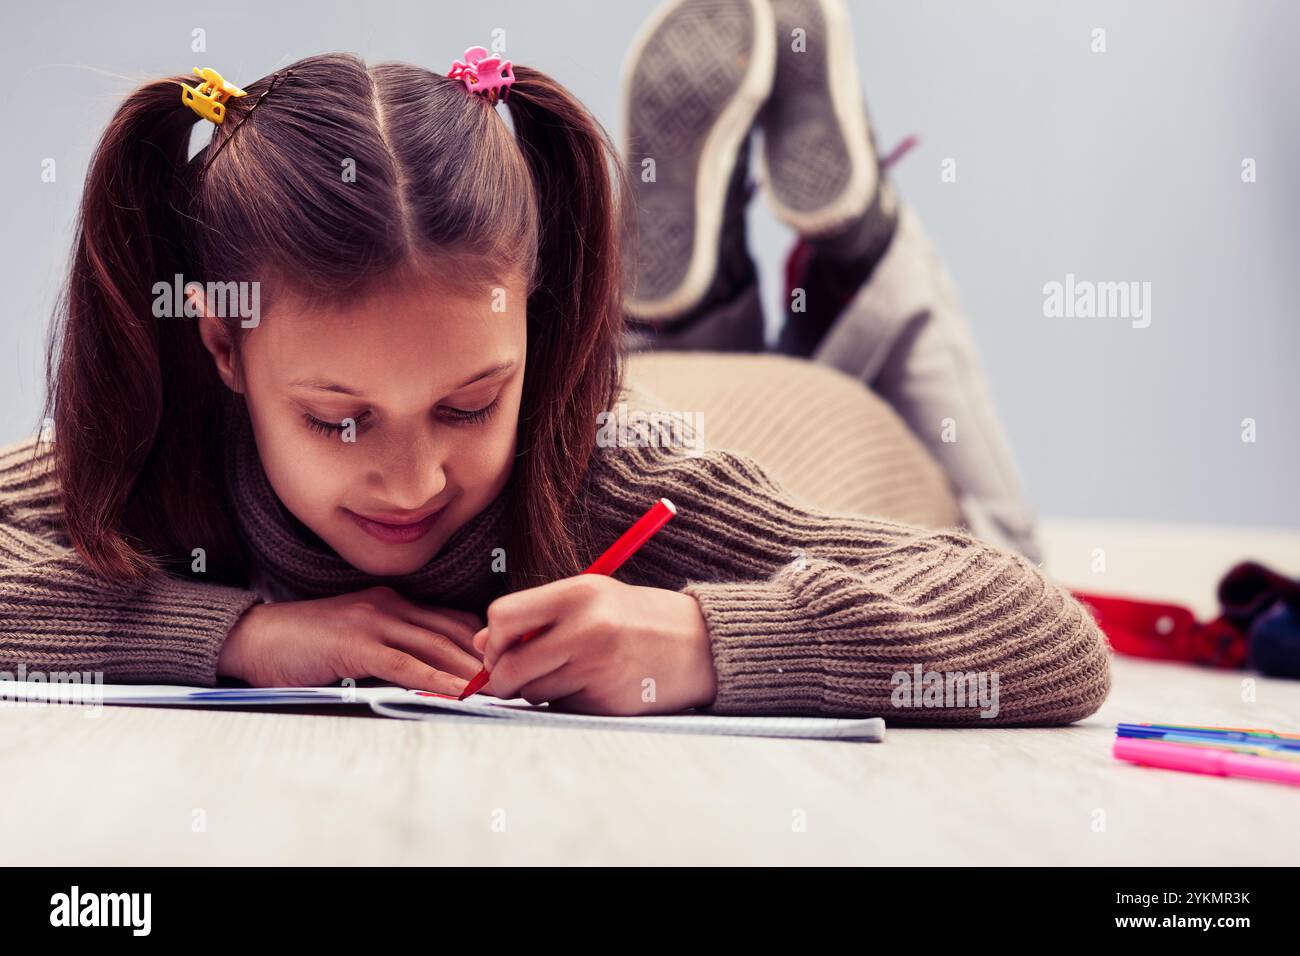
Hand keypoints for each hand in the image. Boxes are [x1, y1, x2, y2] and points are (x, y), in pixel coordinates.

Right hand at [218, 586, 483, 695]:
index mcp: (391, 602)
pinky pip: (406, 663)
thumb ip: (390, 650)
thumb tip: (429, 676)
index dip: (482, 642)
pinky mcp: (356, 644)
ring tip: (500, 690)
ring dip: (471, 671)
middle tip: (518, 679)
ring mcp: (372, 621)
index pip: (451, 620)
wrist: (255, 638)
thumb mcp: (356, 641)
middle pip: (451, 631)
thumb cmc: (303, 646)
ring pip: (435, 646)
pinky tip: (459, 693)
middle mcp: (387, 605)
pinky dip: (437, 678)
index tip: (509, 663)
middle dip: (487, 657)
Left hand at [473, 575, 716, 714]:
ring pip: (532, 693)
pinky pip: (561, 708)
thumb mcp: (590, 597)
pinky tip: (593, 685)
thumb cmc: (638, 617)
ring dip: (537, 690)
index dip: (493, 639)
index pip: (502, 617)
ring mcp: (597, 670)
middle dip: (502, 678)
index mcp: (579, 593)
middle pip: (509, 666)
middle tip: (512, 677)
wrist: (701, 645)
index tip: (500, 648)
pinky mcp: (607, 703)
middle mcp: (586, 630)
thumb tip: (479, 644)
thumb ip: (535, 616)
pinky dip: (565, 702)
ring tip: (569, 672)